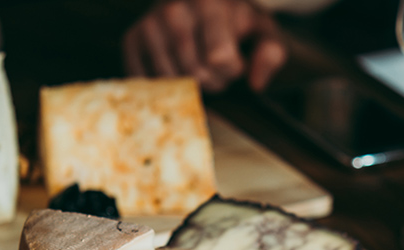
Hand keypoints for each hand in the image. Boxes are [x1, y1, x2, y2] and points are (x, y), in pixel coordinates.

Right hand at [123, 0, 286, 92]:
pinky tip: (177, 71)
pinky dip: (165, 86)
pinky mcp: (131, 40)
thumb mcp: (264, 32)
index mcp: (210, 1)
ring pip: (172, 81)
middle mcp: (174, 8)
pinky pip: (148, 82)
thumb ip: (272, 54)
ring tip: (198, 68)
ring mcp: (149, 24)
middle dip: (213, 81)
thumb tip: (256, 83)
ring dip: (190, 87)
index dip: (233, 70)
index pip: (220, 58)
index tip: (235, 61)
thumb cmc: (236, 23)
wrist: (203, 7)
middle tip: (216, 68)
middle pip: (196, 73)